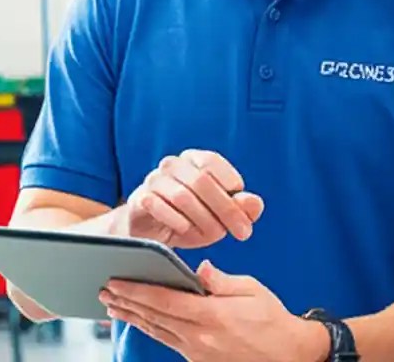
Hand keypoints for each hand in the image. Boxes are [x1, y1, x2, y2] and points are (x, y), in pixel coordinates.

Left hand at [101, 261, 328, 361]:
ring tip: (113, 306)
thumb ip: (220, 281)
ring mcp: (198, 352)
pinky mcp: (199, 360)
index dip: (137, 290)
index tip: (116, 281)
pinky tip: (140, 320)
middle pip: (154, 317)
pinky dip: (150, 328)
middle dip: (126, 302)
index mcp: (212, 316)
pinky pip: (168, 341)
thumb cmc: (272, 320)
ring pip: (157, 331)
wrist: (290, 356)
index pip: (165, 301)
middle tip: (104, 290)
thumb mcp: (251, 291)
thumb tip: (198, 269)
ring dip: (132, 317)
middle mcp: (200, 338)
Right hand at [122, 149, 264, 248]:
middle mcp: (172, 164)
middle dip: (226, 209)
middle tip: (242, 233)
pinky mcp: (139, 199)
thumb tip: (253, 202)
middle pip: (202, 181)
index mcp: (193, 159)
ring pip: (183, 196)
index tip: (245, 214)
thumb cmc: (190, 219)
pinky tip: (187, 231)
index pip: (213, 163)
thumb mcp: (220, 216)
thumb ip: (241, 207)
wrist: (151, 234)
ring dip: (203, 219)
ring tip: (214, 235)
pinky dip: (178, 222)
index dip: (232, 187)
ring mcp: (153, 180)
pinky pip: (159, 207)